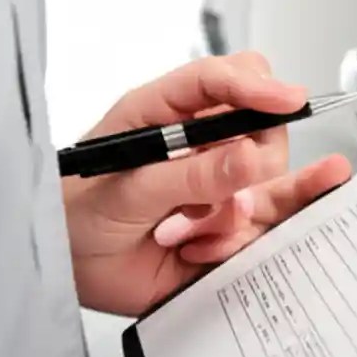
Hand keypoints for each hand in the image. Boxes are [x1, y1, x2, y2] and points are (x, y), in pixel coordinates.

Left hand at [63, 52, 350, 315]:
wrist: (67, 276)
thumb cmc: (76, 218)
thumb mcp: (128, 191)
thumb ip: (192, 175)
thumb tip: (252, 155)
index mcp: (167, 112)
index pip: (224, 79)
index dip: (259, 86)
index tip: (289, 101)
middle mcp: (201, 143)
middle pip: (265, 128)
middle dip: (256, 160)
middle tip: (224, 190)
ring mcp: (220, 184)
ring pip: (271, 182)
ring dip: (236, 211)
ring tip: (187, 231)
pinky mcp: (230, 226)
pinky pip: (261, 229)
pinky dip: (234, 243)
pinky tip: (195, 251)